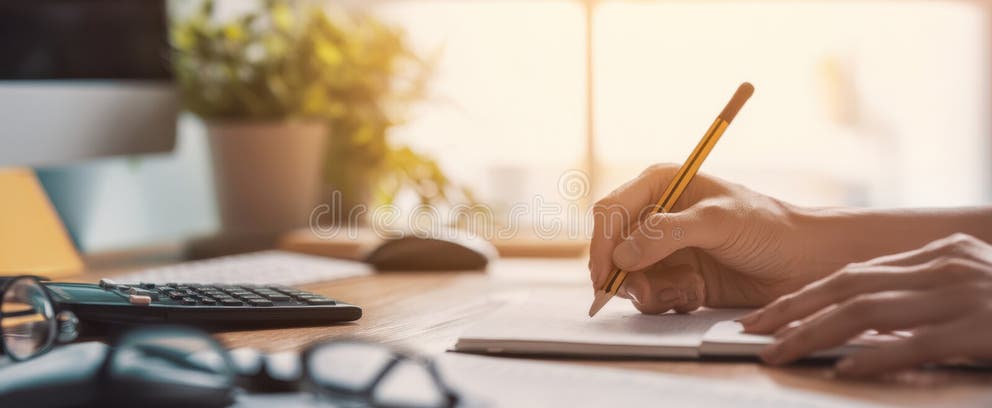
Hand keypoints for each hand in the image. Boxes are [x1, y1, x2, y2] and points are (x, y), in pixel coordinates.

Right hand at [589, 164, 830, 312]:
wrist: (803, 263)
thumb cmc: (768, 228)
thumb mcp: (718, 222)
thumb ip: (667, 234)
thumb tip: (622, 255)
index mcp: (660, 184)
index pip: (610, 211)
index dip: (602, 242)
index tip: (606, 274)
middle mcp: (655, 214)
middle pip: (611, 248)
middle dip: (626, 275)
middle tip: (648, 292)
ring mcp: (663, 249)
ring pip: (628, 277)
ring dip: (653, 291)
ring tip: (688, 290)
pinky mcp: (674, 277)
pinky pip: (650, 295)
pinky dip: (669, 300)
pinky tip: (696, 294)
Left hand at [742, 233, 991, 375]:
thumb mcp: (971, 294)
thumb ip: (922, 300)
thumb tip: (868, 328)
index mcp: (939, 255)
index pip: (854, 274)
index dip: (805, 295)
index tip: (768, 314)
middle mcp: (945, 266)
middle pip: (848, 285)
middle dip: (792, 308)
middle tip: (753, 329)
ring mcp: (963, 295)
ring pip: (867, 310)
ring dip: (812, 332)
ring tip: (778, 351)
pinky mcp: (982, 327)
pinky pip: (916, 344)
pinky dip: (875, 356)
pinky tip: (844, 368)